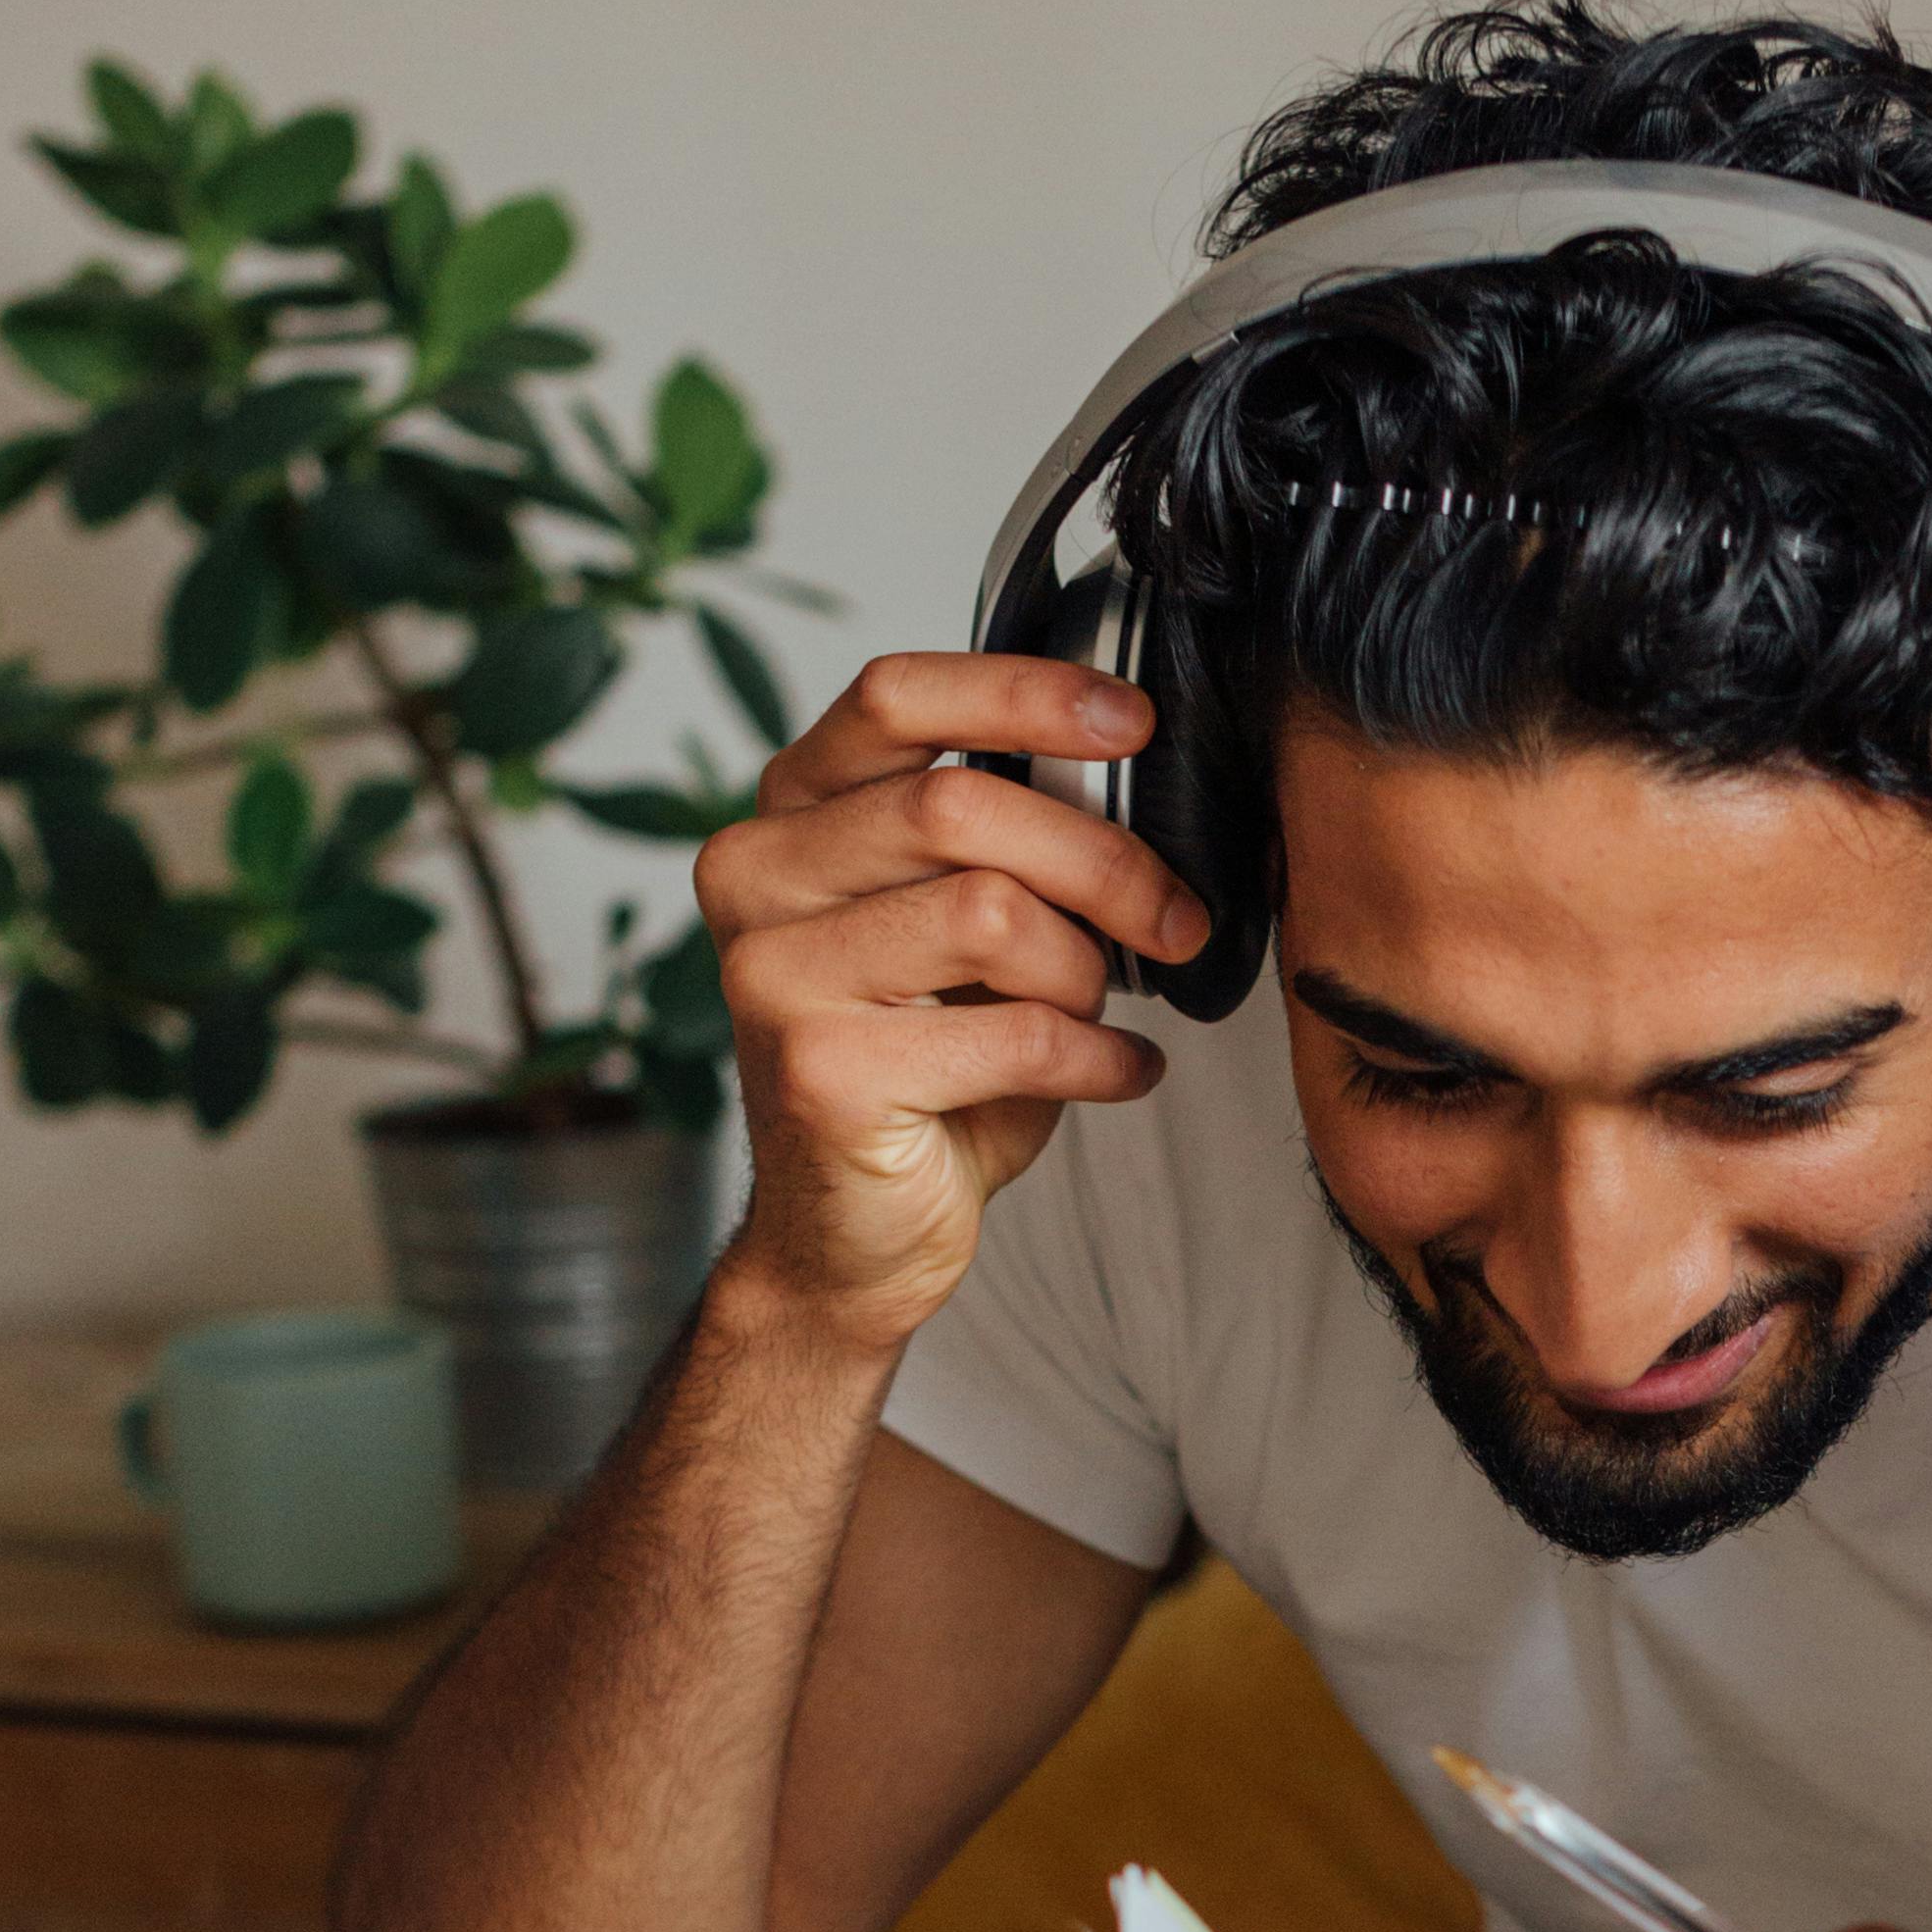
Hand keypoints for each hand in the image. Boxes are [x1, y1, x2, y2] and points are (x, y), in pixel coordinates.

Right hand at [696, 650, 1209, 1355]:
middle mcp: (757, 876)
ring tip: (1099, 1013)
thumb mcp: (959, 929)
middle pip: (961, 805)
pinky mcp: (819, 1069)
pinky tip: (1114, 1072)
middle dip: (1103, 861)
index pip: (893, 697)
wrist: (850, 1239)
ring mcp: (774, 973)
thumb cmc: (922, 1073)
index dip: (1022, 692)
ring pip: (992, 913)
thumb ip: (1002, 844)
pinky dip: (1096, 1057)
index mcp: (790, 816)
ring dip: (1084, 970)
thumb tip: (1130, 766)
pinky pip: (1014, 1033)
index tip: (1131, 722)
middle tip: (1173, 918)